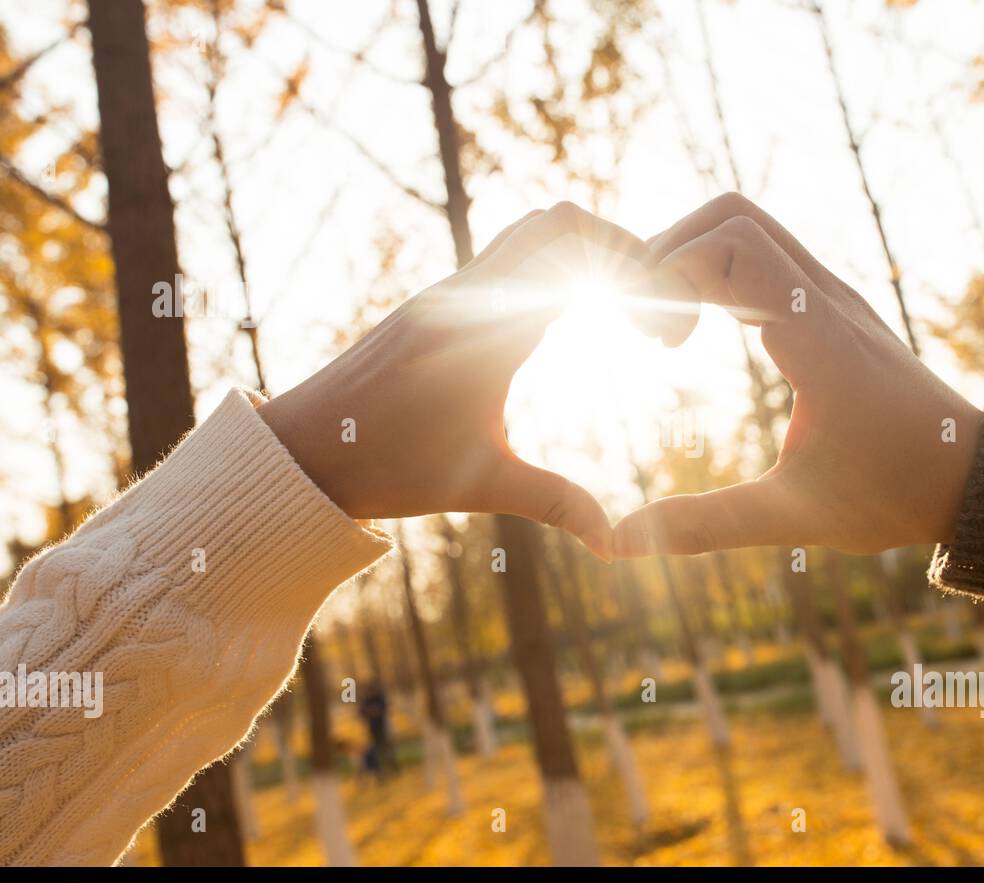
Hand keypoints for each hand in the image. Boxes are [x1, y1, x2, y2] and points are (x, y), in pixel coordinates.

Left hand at [259, 202, 656, 559]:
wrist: (300, 450)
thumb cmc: (383, 466)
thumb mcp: (480, 484)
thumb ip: (556, 504)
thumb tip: (616, 544)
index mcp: (488, 326)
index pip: (576, 247)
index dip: (639, 266)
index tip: (668, 322)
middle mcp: (468, 293)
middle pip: (561, 221)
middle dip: (623, 250)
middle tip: (655, 307)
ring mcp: (449, 292)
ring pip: (530, 232)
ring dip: (585, 255)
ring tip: (623, 309)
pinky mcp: (437, 303)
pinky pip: (505, 258)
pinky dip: (552, 269)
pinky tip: (570, 321)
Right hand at [611, 193, 983, 556]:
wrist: (975, 477)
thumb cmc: (894, 494)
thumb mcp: (795, 516)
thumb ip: (706, 525)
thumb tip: (618, 544)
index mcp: (819, 340)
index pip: (734, 247)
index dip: (672, 274)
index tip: (657, 342)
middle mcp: (827, 299)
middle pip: (732, 216)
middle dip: (669, 254)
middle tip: (649, 329)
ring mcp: (833, 296)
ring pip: (749, 226)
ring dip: (692, 258)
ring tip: (667, 331)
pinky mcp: (832, 307)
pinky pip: (765, 255)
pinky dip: (718, 272)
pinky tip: (701, 332)